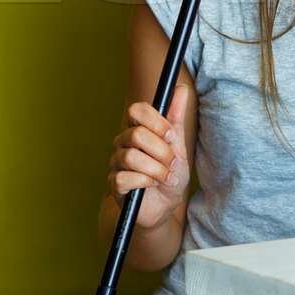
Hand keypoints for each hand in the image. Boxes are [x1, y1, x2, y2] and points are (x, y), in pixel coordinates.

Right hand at [106, 82, 191, 229]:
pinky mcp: (114, 184)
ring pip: (132, 157)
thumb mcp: (178, 145)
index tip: (170, 136)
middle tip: (171, 163)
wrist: (165, 205)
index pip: (137, 110)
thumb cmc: (169, 173)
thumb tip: (181, 88)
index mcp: (138, 129)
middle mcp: (123, 143)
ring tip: (164, 178)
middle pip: (137, 134)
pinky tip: (151, 187)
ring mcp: (116, 163)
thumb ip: (176, 117)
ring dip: (156, 170)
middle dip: (161, 152)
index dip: (157, 122)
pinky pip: (125, 178)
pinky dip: (144, 183)